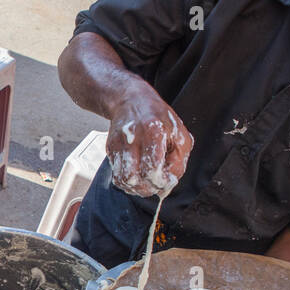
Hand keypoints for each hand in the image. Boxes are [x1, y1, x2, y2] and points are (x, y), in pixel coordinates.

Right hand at [103, 79, 192, 198]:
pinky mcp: (110, 149)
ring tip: (147, 184)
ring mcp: (117, 144)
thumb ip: (179, 161)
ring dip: (136, 188)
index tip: (168, 181)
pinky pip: (116, 176)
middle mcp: (131, 138)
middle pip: (134, 178)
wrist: (131, 100)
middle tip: (158, 185)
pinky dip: (128, 183)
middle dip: (148, 188)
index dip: (161, 182)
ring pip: (122, 180)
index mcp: (152, 131)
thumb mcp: (179, 134)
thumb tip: (169, 184)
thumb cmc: (158, 118)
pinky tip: (138, 178)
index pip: (152, 169)